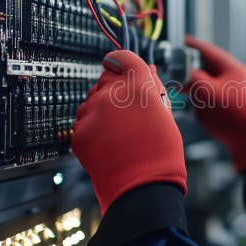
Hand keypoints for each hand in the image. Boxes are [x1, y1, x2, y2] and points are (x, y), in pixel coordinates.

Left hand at [72, 50, 185, 213]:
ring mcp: (93, 112)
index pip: (123, 57)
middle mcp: (113, 94)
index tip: (122, 68)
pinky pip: (83, 122)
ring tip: (119, 133)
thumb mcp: (166, 116)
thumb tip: (149, 71)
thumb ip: (155, 88)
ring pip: (92, 100)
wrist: (143, 188)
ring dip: (102, 109)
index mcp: (139, 86)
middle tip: (127, 112)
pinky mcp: (79, 132)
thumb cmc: (161, 154)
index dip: (123, 62)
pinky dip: (93, 129)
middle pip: (106, 78)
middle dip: (114, 89)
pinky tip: (108, 144)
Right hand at [184, 36, 245, 171]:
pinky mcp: (232, 112)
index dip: (192, 46)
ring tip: (181, 91)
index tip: (181, 42)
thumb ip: (192, 77)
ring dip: (195, 89)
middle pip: (207, 68)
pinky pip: (212, 103)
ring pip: (208, 86)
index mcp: (231, 68)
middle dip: (190, 70)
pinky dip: (202, 104)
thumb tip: (182, 71)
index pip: (207, 50)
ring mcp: (233, 96)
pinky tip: (196, 110)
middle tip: (173, 71)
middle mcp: (232, 79)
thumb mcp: (209, 91)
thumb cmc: (238, 114)